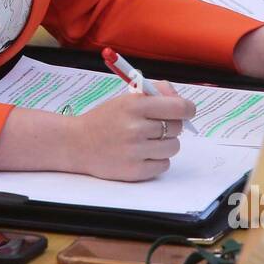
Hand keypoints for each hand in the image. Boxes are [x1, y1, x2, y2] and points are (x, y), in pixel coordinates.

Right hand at [70, 83, 196, 179]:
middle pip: (176, 127)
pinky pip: (164, 165)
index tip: (185, 111)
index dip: (187, 109)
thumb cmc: (104, 119)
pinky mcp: (134, 171)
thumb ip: (156, 92)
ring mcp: (135, 151)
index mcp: (134, 105)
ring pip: (173, 147)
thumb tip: (182, 101)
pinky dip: (157, 160)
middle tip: (155, 126)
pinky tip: (142, 154)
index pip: (178, 107)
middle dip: (170, 126)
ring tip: (147, 141)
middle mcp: (135, 128)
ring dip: (164, 144)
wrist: (75, 143)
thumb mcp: (126, 98)